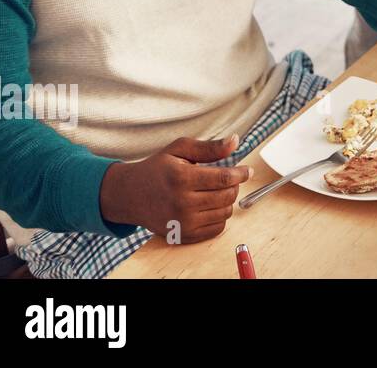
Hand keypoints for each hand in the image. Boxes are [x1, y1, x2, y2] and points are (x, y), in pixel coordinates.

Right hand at [98, 135, 251, 242]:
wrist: (129, 195)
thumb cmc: (156, 169)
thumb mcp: (179, 149)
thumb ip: (209, 147)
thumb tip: (235, 142)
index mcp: (182, 178)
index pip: (224, 178)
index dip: (241, 174)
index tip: (247, 170)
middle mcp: (182, 202)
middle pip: (227, 196)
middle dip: (234, 185)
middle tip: (228, 179)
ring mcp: (182, 222)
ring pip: (225, 212)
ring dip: (227, 200)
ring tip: (217, 191)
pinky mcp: (183, 235)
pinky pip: (216, 228)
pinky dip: (220, 216)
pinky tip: (211, 205)